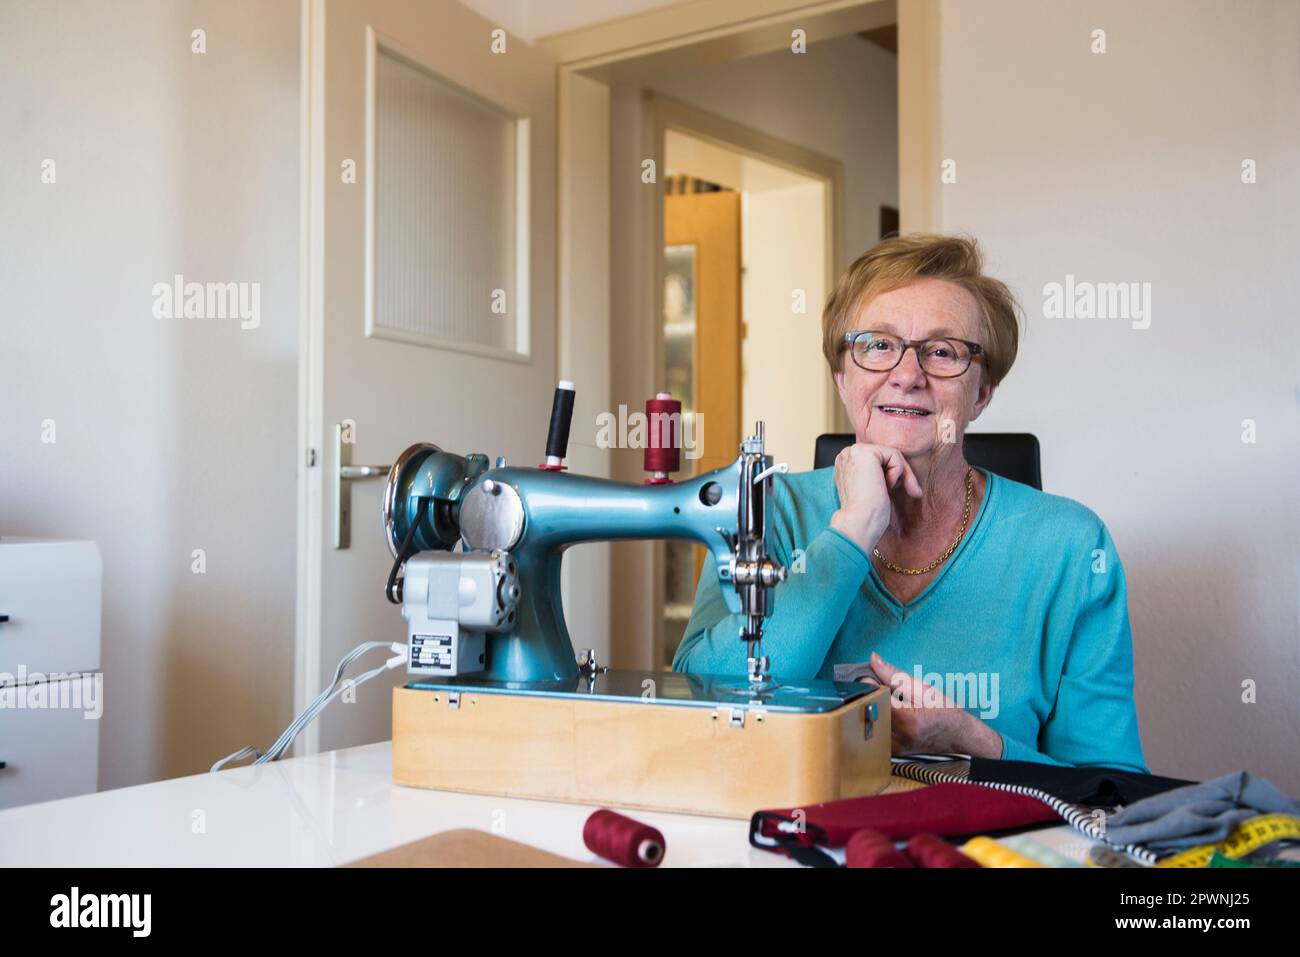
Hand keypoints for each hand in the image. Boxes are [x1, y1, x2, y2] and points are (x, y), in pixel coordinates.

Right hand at [828, 443, 923, 553]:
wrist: (858, 524)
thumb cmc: (866, 514)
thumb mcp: (874, 489)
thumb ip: (880, 474)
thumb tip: (901, 469)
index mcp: (846, 464)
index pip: (879, 460)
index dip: (893, 475)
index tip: (902, 492)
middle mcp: (847, 454)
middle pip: (886, 455)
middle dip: (900, 474)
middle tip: (913, 492)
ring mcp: (853, 452)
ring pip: (892, 455)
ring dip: (899, 475)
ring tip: (888, 492)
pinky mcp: (865, 453)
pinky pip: (895, 455)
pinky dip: (897, 473)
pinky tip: (885, 487)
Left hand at [867, 652, 1003, 758]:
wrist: (959, 737)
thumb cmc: (945, 710)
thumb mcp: (923, 688)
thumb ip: (894, 675)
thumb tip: (873, 659)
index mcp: (909, 719)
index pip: (875, 699)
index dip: (869, 685)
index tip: (869, 677)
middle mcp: (900, 737)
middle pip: (870, 711)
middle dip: (869, 696)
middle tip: (877, 687)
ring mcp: (896, 748)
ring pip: (870, 722)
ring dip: (872, 708)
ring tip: (885, 700)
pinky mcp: (893, 752)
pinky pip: (876, 731)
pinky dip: (877, 720)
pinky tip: (888, 714)